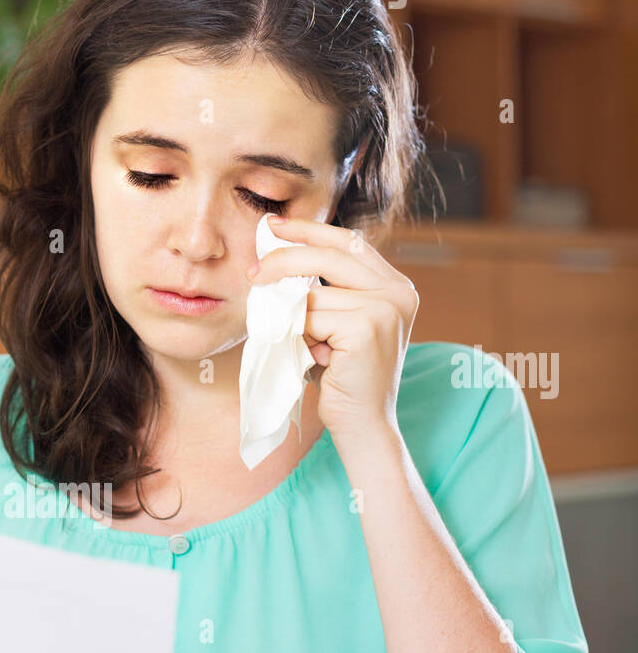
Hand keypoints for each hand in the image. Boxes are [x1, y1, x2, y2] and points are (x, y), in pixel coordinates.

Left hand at [247, 215, 417, 442]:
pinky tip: (316, 360)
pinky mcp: (368, 328)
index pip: (347, 243)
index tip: (273, 227)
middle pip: (330, 255)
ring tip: (304, 346)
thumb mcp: (334, 326)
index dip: (308, 231)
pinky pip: (312, 318)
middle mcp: (398, 292)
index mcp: (394, 286)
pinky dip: (301, 337)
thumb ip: (321, 294)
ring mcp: (386, 308)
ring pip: (314, 294)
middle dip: (285, 259)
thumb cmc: (342, 379)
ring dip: (294, 319)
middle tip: (253, 271)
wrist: (363, 426)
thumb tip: (273, 262)